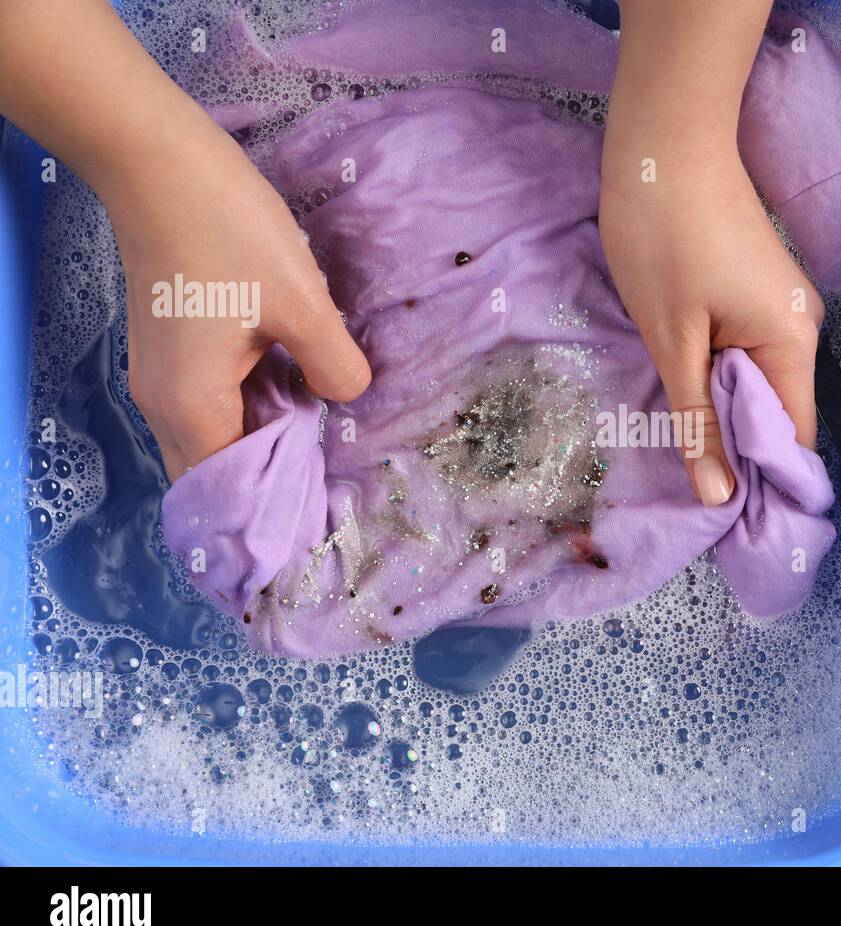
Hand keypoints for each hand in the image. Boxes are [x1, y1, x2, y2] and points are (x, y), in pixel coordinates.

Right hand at [109, 127, 370, 481]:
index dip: (273, 508)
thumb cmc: (228, 231)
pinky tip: (296, 398)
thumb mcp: (301, 303)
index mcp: (191, 406)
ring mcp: (162, 376)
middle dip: (266, 486)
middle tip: (328, 487)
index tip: (323, 513)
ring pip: (213, 437)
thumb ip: (333, 365)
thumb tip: (347, 397)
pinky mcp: (171, 350)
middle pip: (214, 472)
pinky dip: (249, 413)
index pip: (229, 490)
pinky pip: (211, 404)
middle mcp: (165, 404)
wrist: (157, 161)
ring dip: (261, 445)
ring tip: (322, 448)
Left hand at [599, 139, 822, 505]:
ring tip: (684, 452)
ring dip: (722, 416)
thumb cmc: (663, 237)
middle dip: (738, 454)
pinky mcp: (758, 294)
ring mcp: (782, 309)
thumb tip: (718, 497)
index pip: (793, 438)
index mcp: (791, 344)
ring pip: (758, 386)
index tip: (725, 521)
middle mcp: (801, 329)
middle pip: (778, 415)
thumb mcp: (671, 340)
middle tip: (690, 492)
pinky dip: (718, 380)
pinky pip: (746, 356)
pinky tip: (686, 395)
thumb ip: (695, 420)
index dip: (764, 482)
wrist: (663, 142)